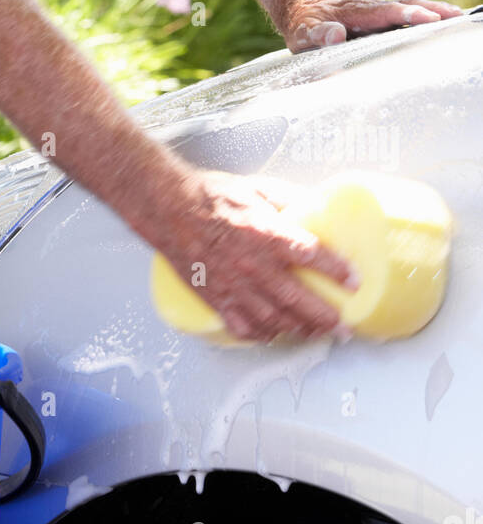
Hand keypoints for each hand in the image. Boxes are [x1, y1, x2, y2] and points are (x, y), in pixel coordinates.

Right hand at [161, 170, 358, 342]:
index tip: (354, 280)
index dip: (336, 270)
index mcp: (266, 233)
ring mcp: (234, 285)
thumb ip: (287, 201)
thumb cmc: (209, 197)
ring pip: (274, 319)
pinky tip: (274, 334)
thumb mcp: (256, 188)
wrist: (169, 208)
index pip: (311, 255)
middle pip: (298, 300)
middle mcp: (253, 264)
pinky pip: (243, 326)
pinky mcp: (217, 297)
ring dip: (300, 329)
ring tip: (316, 333)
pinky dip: (262, 335)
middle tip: (344, 327)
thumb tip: (313, 208)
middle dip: (326, 317)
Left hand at [272, 0, 463, 54]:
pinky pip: (406, 15)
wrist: (301, 7)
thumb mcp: (303, 33)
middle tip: (455, 16)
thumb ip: (318, 35)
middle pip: (403, 6)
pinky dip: (427, 16)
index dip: (405, 15)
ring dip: (434, 11)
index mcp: (352, 14)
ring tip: (459, 17)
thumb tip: (336, 35)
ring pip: (409, 8)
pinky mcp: (381, 19)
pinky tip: (445, 22)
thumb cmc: (303, 25)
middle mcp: (369, 10)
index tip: (427, 18)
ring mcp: (377, 13)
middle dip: (430, 10)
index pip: (383, 13)